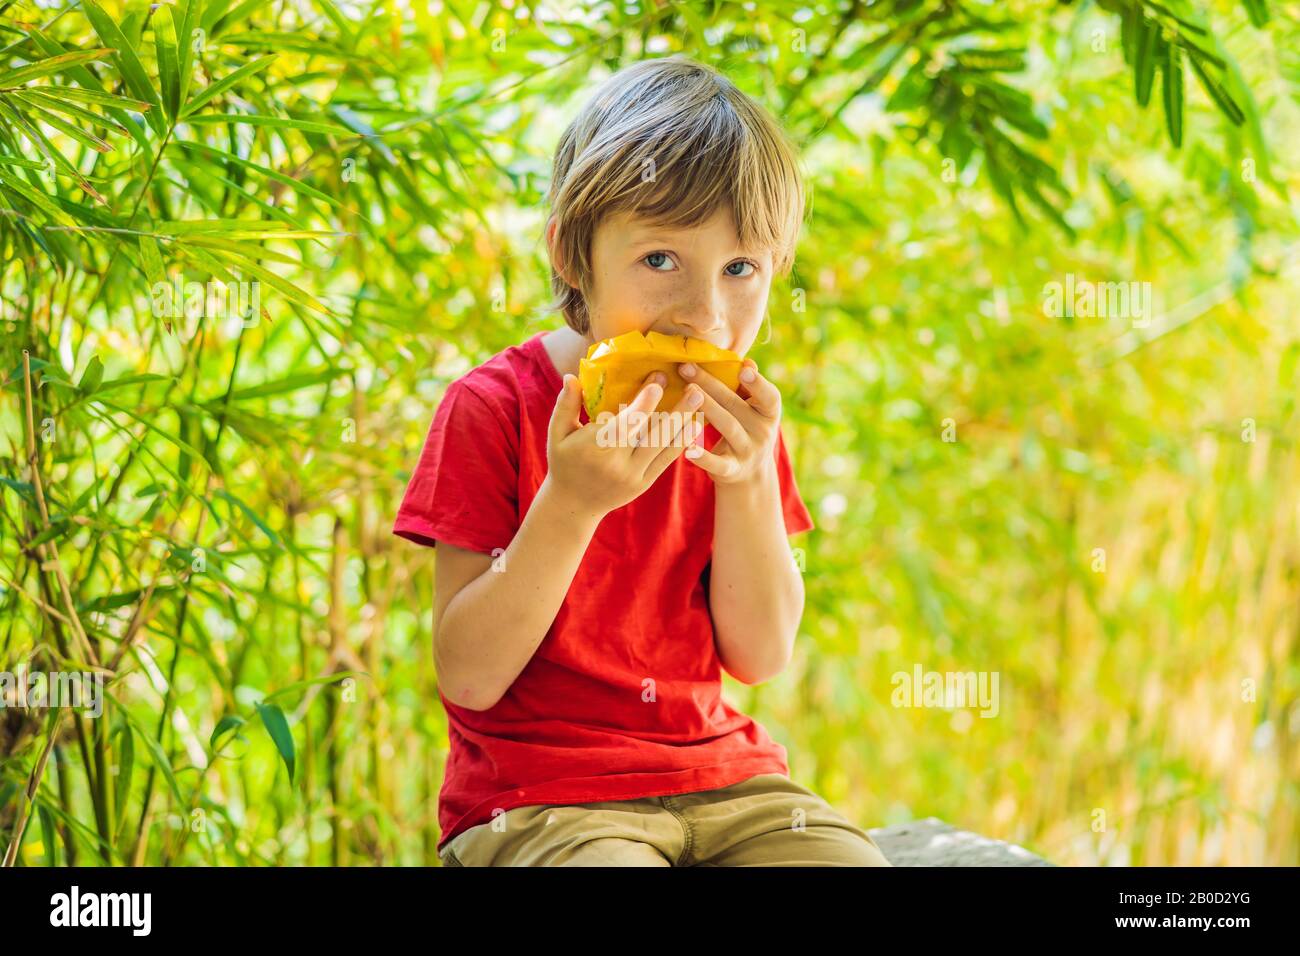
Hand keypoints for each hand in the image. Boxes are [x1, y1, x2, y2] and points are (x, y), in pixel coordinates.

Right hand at [543, 369, 703, 519]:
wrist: (574, 505)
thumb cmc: (564, 463)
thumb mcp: (557, 434)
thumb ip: (565, 405)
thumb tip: (571, 376)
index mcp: (596, 449)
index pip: (625, 423)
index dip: (644, 402)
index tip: (659, 380)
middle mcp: (617, 464)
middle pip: (650, 433)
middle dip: (674, 409)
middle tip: (694, 387)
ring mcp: (633, 476)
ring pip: (662, 446)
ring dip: (683, 422)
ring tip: (699, 399)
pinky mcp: (643, 483)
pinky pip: (665, 461)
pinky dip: (681, 442)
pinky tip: (694, 425)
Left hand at [677, 358, 779, 484]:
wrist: (751, 474)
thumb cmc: (748, 429)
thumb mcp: (755, 410)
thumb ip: (750, 387)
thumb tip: (747, 362)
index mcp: (770, 413)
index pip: (769, 397)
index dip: (758, 383)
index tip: (743, 370)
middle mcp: (762, 432)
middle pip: (736, 405)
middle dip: (710, 385)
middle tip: (687, 368)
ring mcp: (747, 452)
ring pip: (727, 427)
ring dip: (707, 408)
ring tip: (687, 392)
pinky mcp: (731, 470)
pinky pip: (716, 463)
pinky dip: (702, 457)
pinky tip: (687, 449)